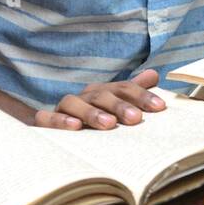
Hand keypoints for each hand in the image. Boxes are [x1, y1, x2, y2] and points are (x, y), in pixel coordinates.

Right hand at [33, 69, 166, 129]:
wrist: (54, 130)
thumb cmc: (91, 120)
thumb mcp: (113, 105)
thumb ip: (132, 92)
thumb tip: (154, 74)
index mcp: (101, 92)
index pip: (123, 88)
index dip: (141, 95)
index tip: (160, 107)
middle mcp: (83, 97)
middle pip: (101, 95)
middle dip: (119, 105)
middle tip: (136, 118)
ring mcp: (63, 108)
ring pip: (74, 103)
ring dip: (92, 112)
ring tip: (109, 124)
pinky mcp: (44, 122)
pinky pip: (47, 118)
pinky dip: (59, 120)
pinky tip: (75, 127)